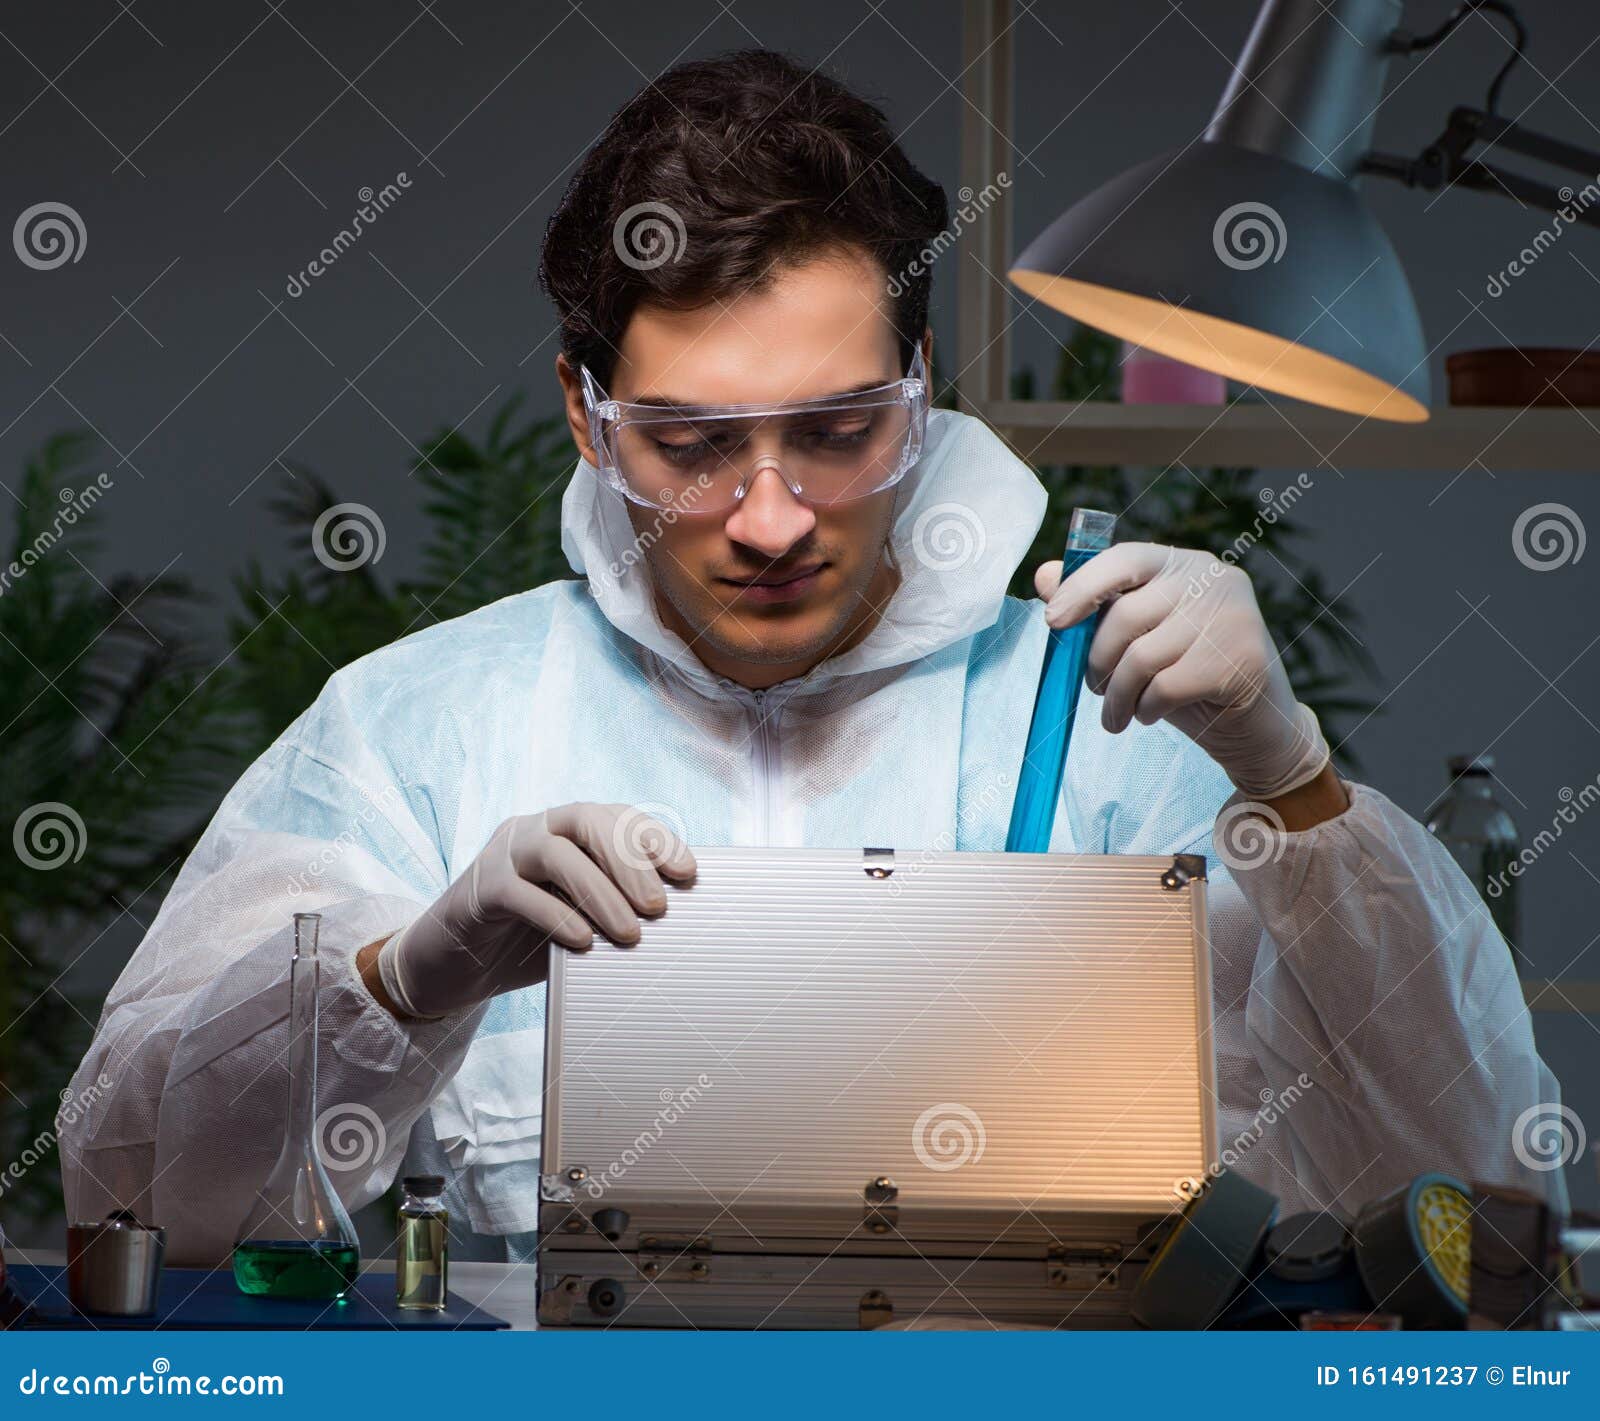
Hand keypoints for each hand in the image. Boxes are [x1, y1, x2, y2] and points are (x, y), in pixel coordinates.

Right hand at [375, 803, 695, 1019]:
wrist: (450, 967)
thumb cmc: (525, 940)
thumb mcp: (579, 919)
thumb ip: (612, 908)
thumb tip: (672, 922)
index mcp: (566, 831)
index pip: (617, 817)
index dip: (655, 840)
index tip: (688, 873)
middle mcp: (536, 831)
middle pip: (589, 821)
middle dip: (630, 861)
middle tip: (658, 907)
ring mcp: (503, 855)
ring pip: (557, 853)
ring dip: (600, 892)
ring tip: (630, 933)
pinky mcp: (477, 890)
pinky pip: (519, 892)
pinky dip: (556, 915)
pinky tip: (582, 941)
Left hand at [1035, 543, 1329, 801]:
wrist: (1253, 726)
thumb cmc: (1186, 677)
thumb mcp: (1137, 640)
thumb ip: (1095, 606)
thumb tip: (1044, 575)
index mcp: (1182, 564)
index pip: (1124, 559)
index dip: (1082, 587)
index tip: (1053, 621)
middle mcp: (1212, 578)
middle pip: (1126, 616)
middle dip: (1096, 661)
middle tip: (1095, 689)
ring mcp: (1233, 616)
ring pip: (1142, 658)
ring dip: (1117, 696)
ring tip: (1118, 714)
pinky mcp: (1243, 658)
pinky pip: (1166, 687)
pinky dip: (1145, 709)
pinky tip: (1149, 715)